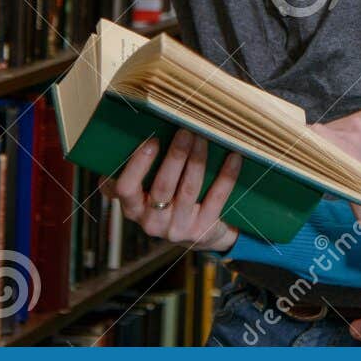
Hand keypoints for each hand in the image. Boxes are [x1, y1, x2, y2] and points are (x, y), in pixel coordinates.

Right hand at [101, 129, 242, 251]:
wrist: (196, 232)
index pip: (126, 188)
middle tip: (186, 130)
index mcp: (133, 208)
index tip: (153, 140)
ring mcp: (177, 229)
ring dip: (198, 160)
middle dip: (176, 155)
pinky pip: (216, 199)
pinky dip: (226, 176)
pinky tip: (233, 157)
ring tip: (205, 137)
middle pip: (163, 186)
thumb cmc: (168, 197)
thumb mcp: (148, 188)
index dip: (138, 165)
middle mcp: (152, 222)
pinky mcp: (202, 231)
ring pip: (189, 189)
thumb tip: (147, 128)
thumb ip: (144, 167)